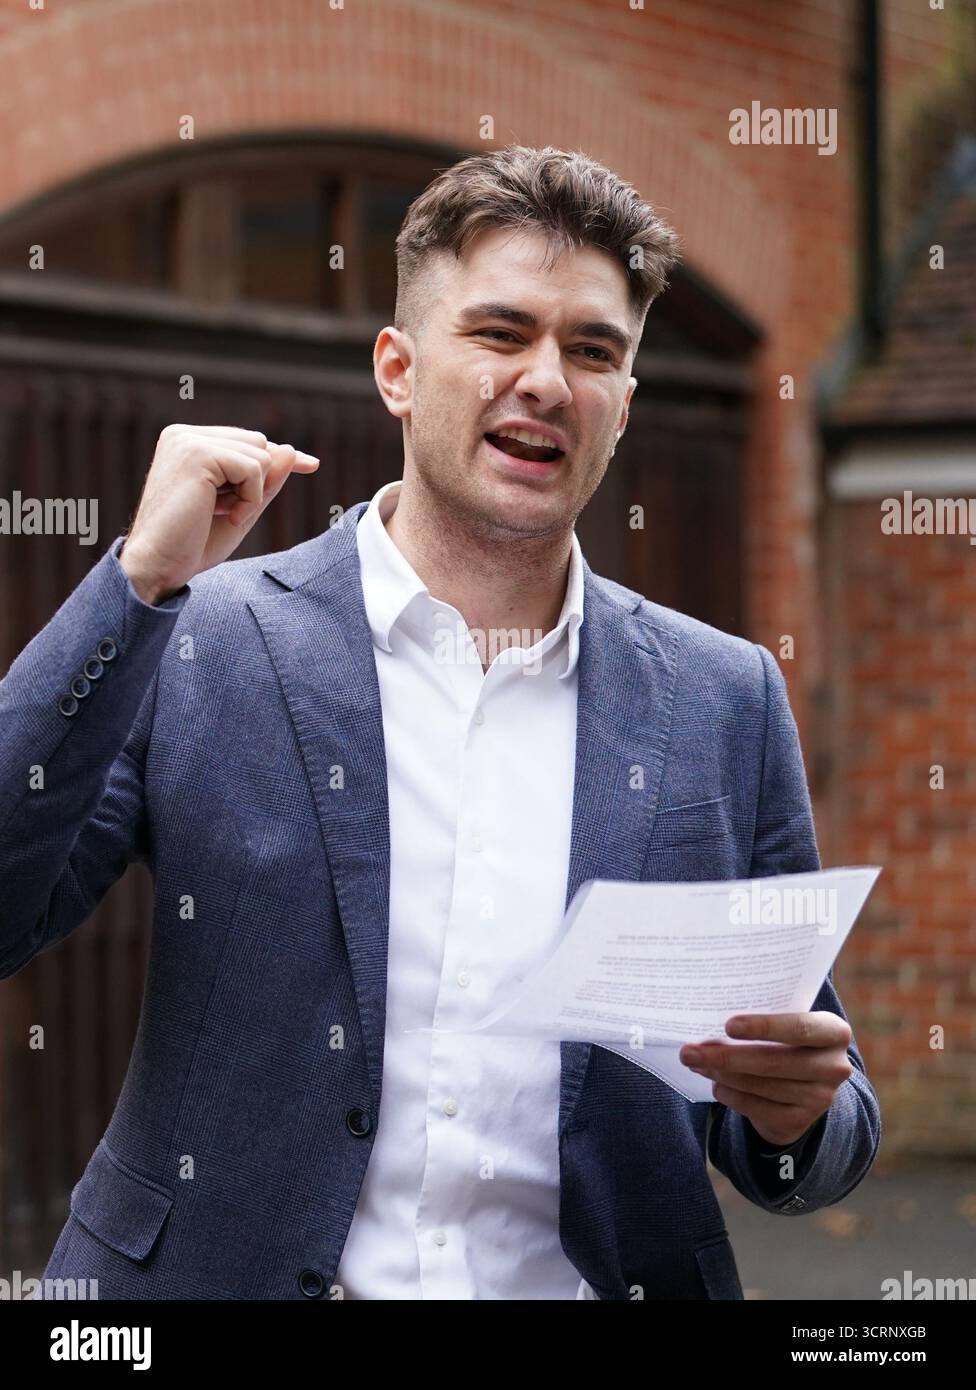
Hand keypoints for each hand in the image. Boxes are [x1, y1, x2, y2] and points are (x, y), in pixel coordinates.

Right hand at [120, 423, 319, 603]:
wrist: (156, 567)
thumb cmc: (192, 545)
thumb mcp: (240, 511)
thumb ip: (264, 482)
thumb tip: (290, 450)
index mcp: (187, 444)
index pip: (248, 442)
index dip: (280, 457)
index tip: (312, 464)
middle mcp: (184, 435)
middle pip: (259, 444)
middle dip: (257, 484)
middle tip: (224, 513)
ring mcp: (188, 441)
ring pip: (260, 455)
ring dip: (253, 494)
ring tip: (221, 515)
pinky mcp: (197, 453)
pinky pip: (254, 469)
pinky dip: (250, 499)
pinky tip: (226, 515)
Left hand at [678, 1012, 853, 1145]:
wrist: (807, 1087)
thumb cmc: (788, 1042)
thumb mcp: (789, 1026)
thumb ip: (765, 1018)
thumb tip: (711, 1019)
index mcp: (834, 1032)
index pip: (800, 1028)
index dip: (765, 1027)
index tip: (728, 1025)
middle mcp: (834, 1067)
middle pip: (774, 1061)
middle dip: (727, 1056)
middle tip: (690, 1050)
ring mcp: (820, 1098)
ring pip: (762, 1086)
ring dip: (723, 1074)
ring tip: (695, 1062)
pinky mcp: (800, 1121)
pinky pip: (757, 1108)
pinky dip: (731, 1095)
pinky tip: (715, 1084)